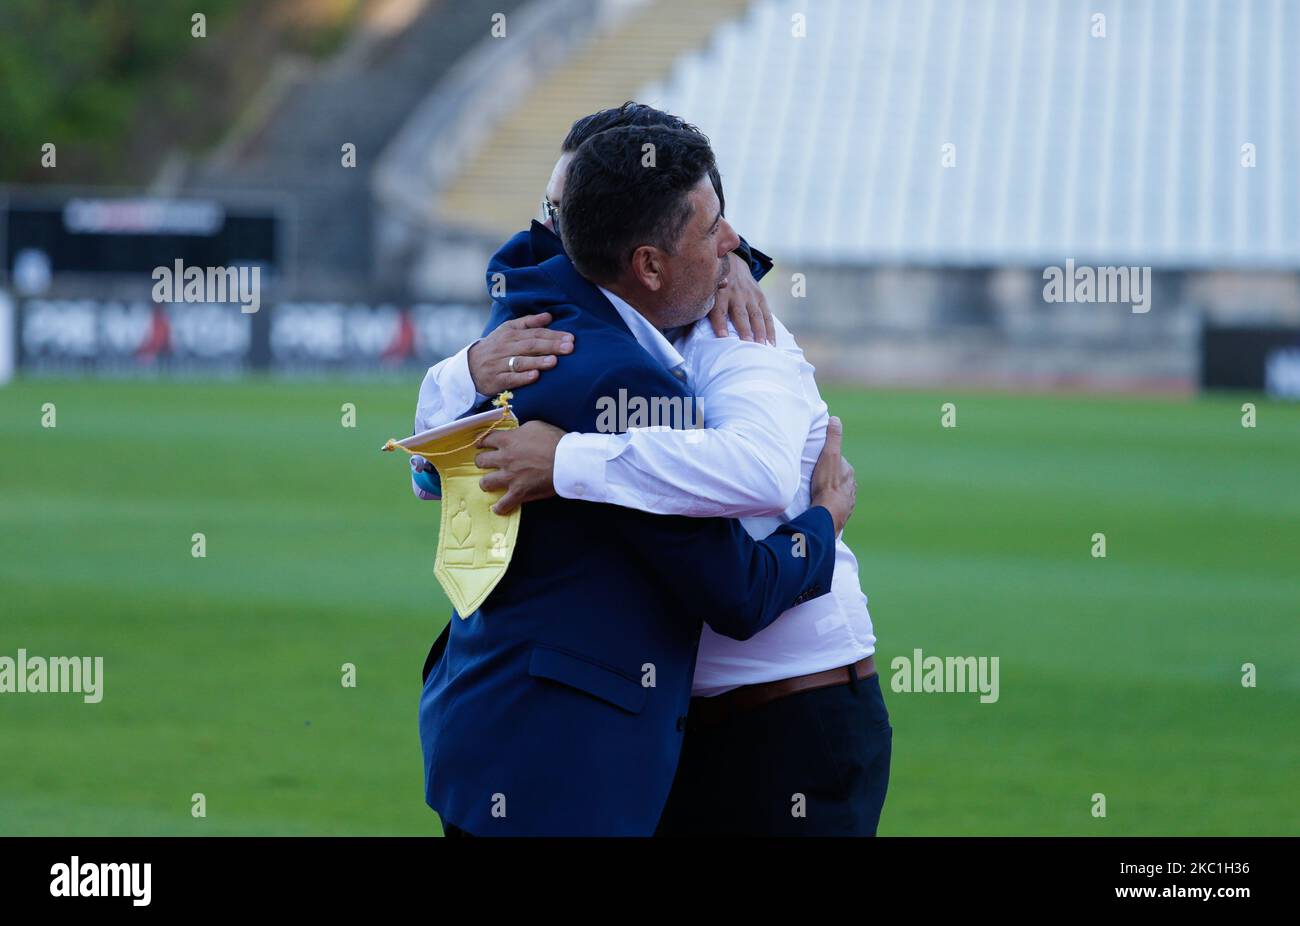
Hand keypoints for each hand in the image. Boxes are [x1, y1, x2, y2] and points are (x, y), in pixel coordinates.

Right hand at [467, 313, 573, 394]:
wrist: (468, 368)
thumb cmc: (494, 348)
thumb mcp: (507, 331)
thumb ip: (528, 323)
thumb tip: (549, 316)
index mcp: (510, 334)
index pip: (534, 333)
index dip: (553, 335)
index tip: (570, 338)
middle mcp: (504, 347)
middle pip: (530, 345)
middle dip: (550, 346)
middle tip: (569, 348)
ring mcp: (499, 364)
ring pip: (519, 361)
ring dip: (537, 361)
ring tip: (554, 361)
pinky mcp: (495, 380)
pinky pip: (509, 379)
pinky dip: (522, 377)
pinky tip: (534, 376)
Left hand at [474, 420, 565, 514]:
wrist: (566, 460)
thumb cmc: (554, 441)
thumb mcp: (535, 426)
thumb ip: (520, 431)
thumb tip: (515, 435)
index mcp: (507, 440)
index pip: (486, 439)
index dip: (481, 442)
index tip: (480, 444)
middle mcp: (504, 458)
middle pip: (481, 461)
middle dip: (481, 461)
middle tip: (485, 463)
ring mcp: (510, 477)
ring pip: (486, 482)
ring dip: (486, 483)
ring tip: (489, 484)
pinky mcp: (518, 492)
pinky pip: (503, 504)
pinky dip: (499, 507)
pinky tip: (497, 508)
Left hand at [707, 251, 774, 344]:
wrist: (732, 261)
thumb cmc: (714, 284)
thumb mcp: (707, 288)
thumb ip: (702, 303)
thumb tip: (689, 319)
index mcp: (719, 293)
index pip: (719, 310)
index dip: (720, 323)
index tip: (722, 337)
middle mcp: (735, 294)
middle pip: (740, 314)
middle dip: (744, 330)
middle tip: (747, 344)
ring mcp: (749, 295)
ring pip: (756, 316)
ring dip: (760, 332)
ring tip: (762, 346)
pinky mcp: (760, 297)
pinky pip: (767, 315)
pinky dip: (770, 329)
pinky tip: (771, 343)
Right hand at [809, 416, 854, 533]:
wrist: (828, 513)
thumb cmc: (827, 483)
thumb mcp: (829, 456)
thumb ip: (833, 438)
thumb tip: (835, 419)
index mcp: (849, 472)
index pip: (839, 462)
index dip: (828, 461)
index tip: (818, 464)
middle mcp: (852, 486)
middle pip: (840, 478)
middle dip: (830, 477)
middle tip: (816, 479)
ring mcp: (848, 501)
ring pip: (840, 493)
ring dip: (831, 492)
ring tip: (818, 494)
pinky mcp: (843, 514)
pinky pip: (837, 506)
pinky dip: (831, 505)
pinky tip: (823, 506)